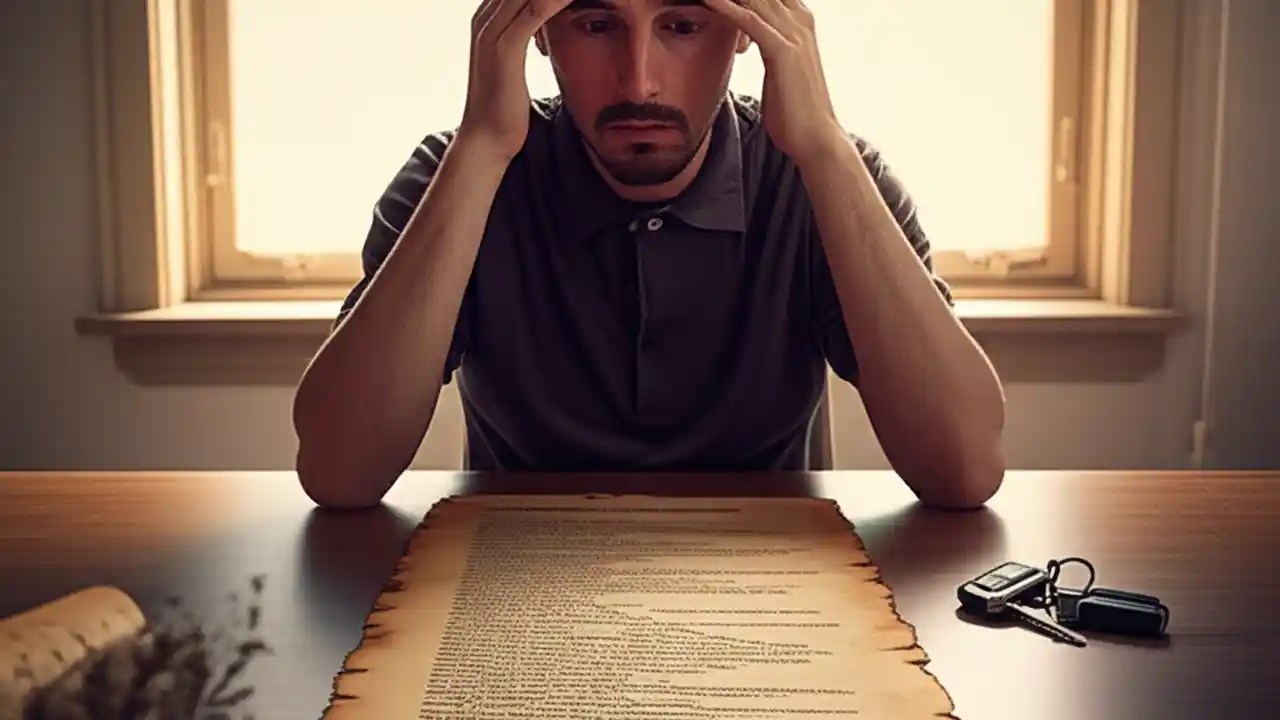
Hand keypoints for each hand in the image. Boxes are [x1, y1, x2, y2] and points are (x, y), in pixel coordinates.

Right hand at [459, 0, 572, 160]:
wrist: (486, 139)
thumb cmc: (504, 106)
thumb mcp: (513, 64)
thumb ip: (523, 37)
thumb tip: (543, 29)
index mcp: (487, 19)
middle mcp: (485, 18)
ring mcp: (492, 31)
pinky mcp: (504, 48)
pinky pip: (534, 11)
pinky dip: (556, 1)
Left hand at [704, 0, 843, 165]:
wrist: (815, 137)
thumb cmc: (794, 108)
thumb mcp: (778, 66)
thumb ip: (765, 44)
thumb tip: (743, 41)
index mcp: (799, 19)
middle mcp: (799, 19)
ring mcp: (794, 33)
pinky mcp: (783, 51)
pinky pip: (749, 20)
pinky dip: (726, 7)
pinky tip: (708, 1)